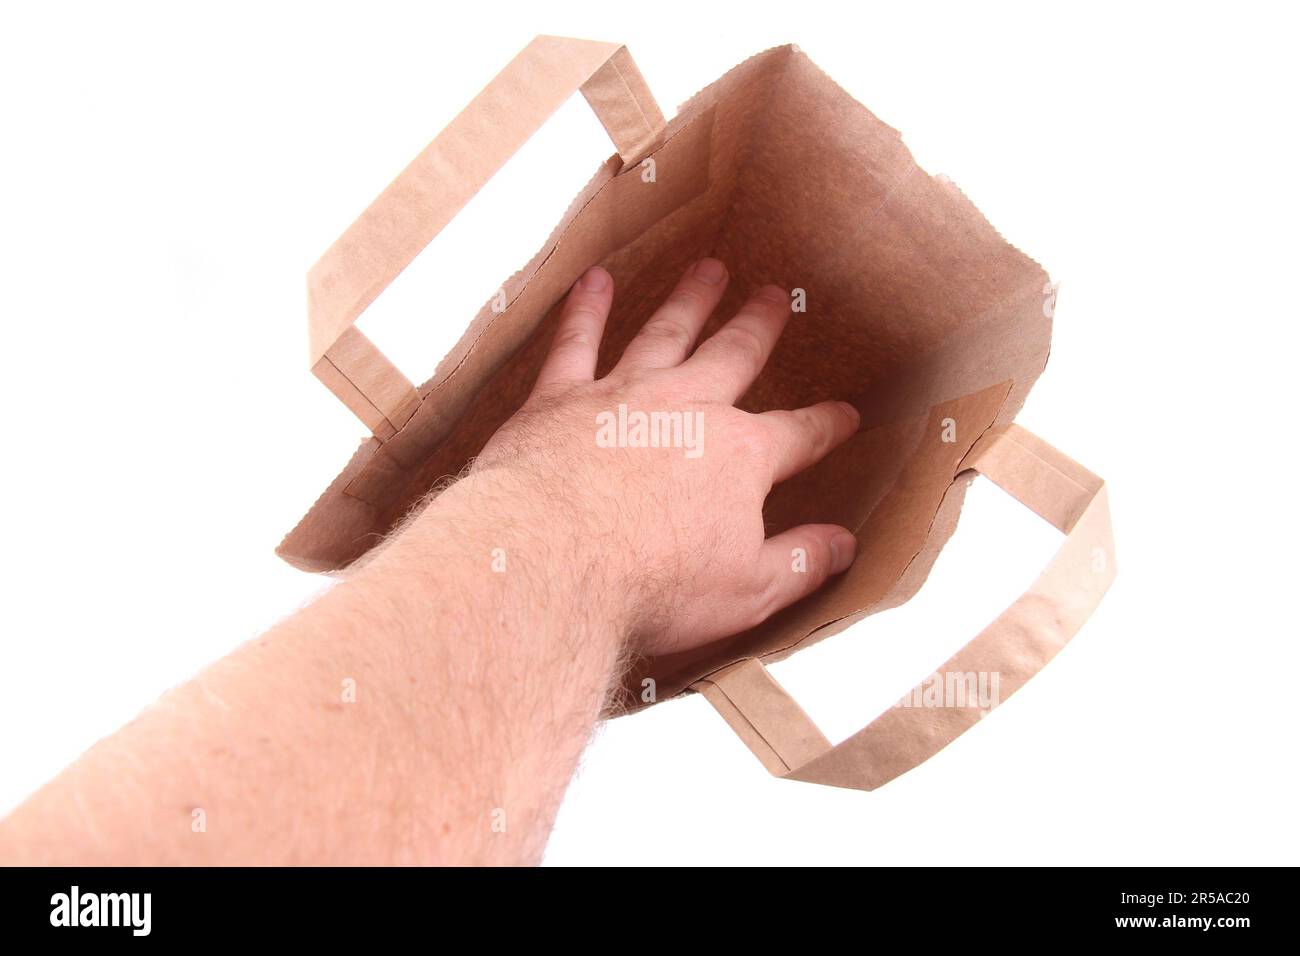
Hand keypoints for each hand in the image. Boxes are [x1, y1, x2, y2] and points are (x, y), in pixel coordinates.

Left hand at [473, 258, 859, 655]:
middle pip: (733, 357)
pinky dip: (587, 310)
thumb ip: (799, 563)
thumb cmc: (652, 584)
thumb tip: (843, 546)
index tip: (846, 414)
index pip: (799, 436)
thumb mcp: (747, 591)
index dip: (826, 426)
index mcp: (740, 456)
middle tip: (773, 296)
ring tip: (708, 269)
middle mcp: (688, 408)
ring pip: (665, 333)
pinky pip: (577, 342)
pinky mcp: (560, 399)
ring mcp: (623, 396)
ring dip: (690, 300)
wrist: (550, 561)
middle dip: (758, 327)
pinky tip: (595, 280)